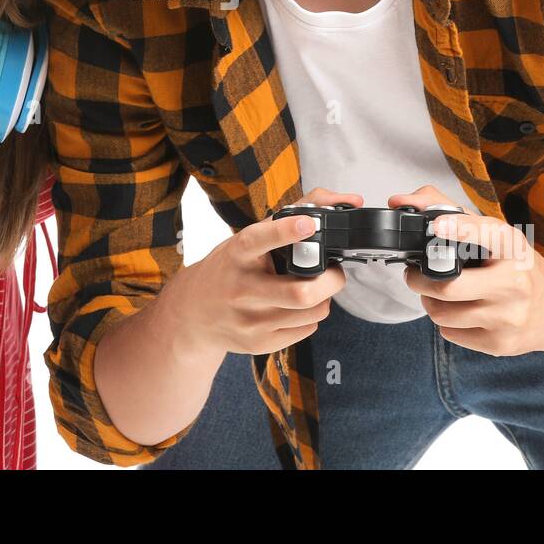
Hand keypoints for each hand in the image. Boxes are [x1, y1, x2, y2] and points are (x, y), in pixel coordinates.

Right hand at [163, 188, 362, 359]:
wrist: (194, 313)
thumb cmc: (230, 268)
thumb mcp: (248, 238)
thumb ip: (294, 213)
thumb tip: (349, 200)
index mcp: (237, 255)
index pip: (258, 240)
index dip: (284, 232)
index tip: (308, 224)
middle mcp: (241, 288)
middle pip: (300, 292)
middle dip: (331, 280)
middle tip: (333, 270)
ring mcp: (250, 320)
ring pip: (312, 312)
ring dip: (325, 297)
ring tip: (316, 287)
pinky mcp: (259, 343)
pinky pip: (307, 329)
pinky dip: (312, 315)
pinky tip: (297, 307)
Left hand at [390, 184, 543, 356]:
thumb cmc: (516, 265)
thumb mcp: (494, 233)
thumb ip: (445, 210)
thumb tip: (398, 201)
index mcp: (512, 248)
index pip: (486, 234)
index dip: (460, 230)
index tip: (437, 226)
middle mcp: (514, 282)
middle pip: (448, 286)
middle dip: (418, 280)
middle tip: (414, 273)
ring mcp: (509, 317)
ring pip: (442, 313)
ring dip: (429, 302)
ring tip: (438, 293)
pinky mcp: (500, 344)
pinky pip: (450, 333)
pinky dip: (446, 322)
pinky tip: (460, 312)